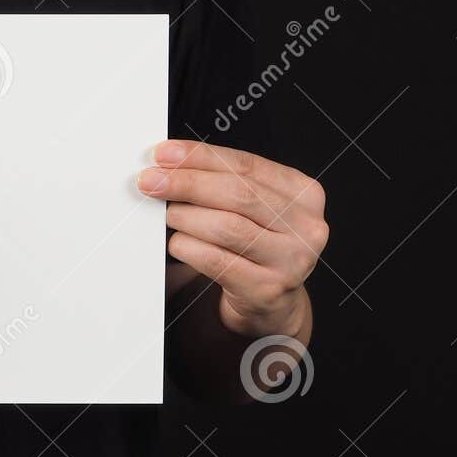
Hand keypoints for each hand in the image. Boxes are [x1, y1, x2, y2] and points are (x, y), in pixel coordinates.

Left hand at [139, 140, 326, 340]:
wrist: (271, 302)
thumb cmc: (256, 246)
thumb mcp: (253, 208)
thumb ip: (223, 182)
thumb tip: (169, 163)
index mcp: (304, 193)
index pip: (246, 164)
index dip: (200, 156)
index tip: (163, 154)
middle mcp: (306, 226)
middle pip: (238, 194)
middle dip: (187, 184)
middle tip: (151, 182)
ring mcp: (291, 260)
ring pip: (227, 227)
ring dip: (185, 217)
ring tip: (167, 215)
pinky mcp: (267, 289)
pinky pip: (216, 260)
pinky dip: (188, 247)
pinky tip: (177, 243)